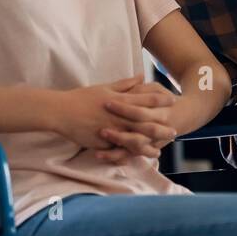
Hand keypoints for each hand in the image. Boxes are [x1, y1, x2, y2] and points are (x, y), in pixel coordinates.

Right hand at [53, 77, 176, 161]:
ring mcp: (112, 130)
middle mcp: (119, 116)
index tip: (172, 101)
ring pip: (135, 139)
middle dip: (161, 128)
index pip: (146, 100)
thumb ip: (125, 84)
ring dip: (149, 145)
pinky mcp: (103, 142)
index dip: (161, 101)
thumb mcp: (105, 87)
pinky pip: (120, 150)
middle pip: (145, 123)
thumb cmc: (82, 98)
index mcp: (120, 100)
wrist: (61, 111)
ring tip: (160, 150)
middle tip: (174, 131)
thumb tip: (141, 76)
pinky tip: (136, 159)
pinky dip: (130, 155)